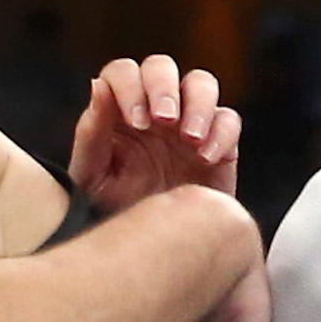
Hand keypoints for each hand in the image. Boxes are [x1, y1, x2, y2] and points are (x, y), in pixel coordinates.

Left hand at [67, 55, 238, 217]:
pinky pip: (229, 121)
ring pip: (201, 83)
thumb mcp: (92, 178)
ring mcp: (189, 122)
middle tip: (164, 120)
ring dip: (197, 104)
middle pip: (162, 67)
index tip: (135, 122)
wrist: (152, 253)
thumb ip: (91, 135)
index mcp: (118, 110)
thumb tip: (97, 87)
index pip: (122, 73)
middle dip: (163, 87)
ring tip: (190, 139)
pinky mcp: (219, 142)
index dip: (129, 87)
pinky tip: (205, 158)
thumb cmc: (115, 212)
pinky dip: (221, 134)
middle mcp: (154, 108)